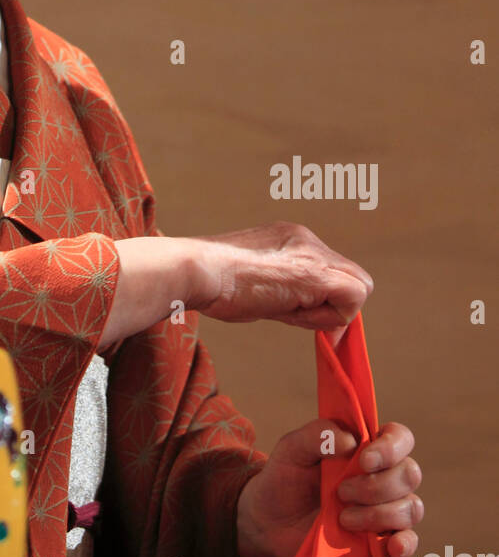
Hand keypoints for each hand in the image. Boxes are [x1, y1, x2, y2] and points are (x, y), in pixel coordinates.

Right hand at [187, 222, 373, 329]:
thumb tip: (306, 313)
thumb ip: (287, 293)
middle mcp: (307, 240)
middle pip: (351, 278)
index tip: (290, 309)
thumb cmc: (214, 283)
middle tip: (290, 312)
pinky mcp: (314, 273)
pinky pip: (353, 299)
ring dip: (327, 311)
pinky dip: (329, 317)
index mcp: (291, 239)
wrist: (198, 270)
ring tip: (284, 308)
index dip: (321, 300)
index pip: (331, 272)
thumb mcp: (258, 282)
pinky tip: (290, 311)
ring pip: (357, 288)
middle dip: (331, 305)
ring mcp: (312, 253)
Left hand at [236, 418, 423, 556]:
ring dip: (379, 514)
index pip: (400, 438)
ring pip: (410, 507)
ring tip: (343, 518)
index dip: (391, 447)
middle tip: (341, 492)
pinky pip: (409, 541)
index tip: (364, 460)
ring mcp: (385, 508)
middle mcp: (382, 476)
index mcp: (366, 447)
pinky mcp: (381, 539)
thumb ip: (317, 434)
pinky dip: (404, 543)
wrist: (271, 521)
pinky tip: (389, 546)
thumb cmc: (286, 477)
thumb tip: (351, 440)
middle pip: (409, 474)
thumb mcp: (292, 449)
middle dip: (377, 486)